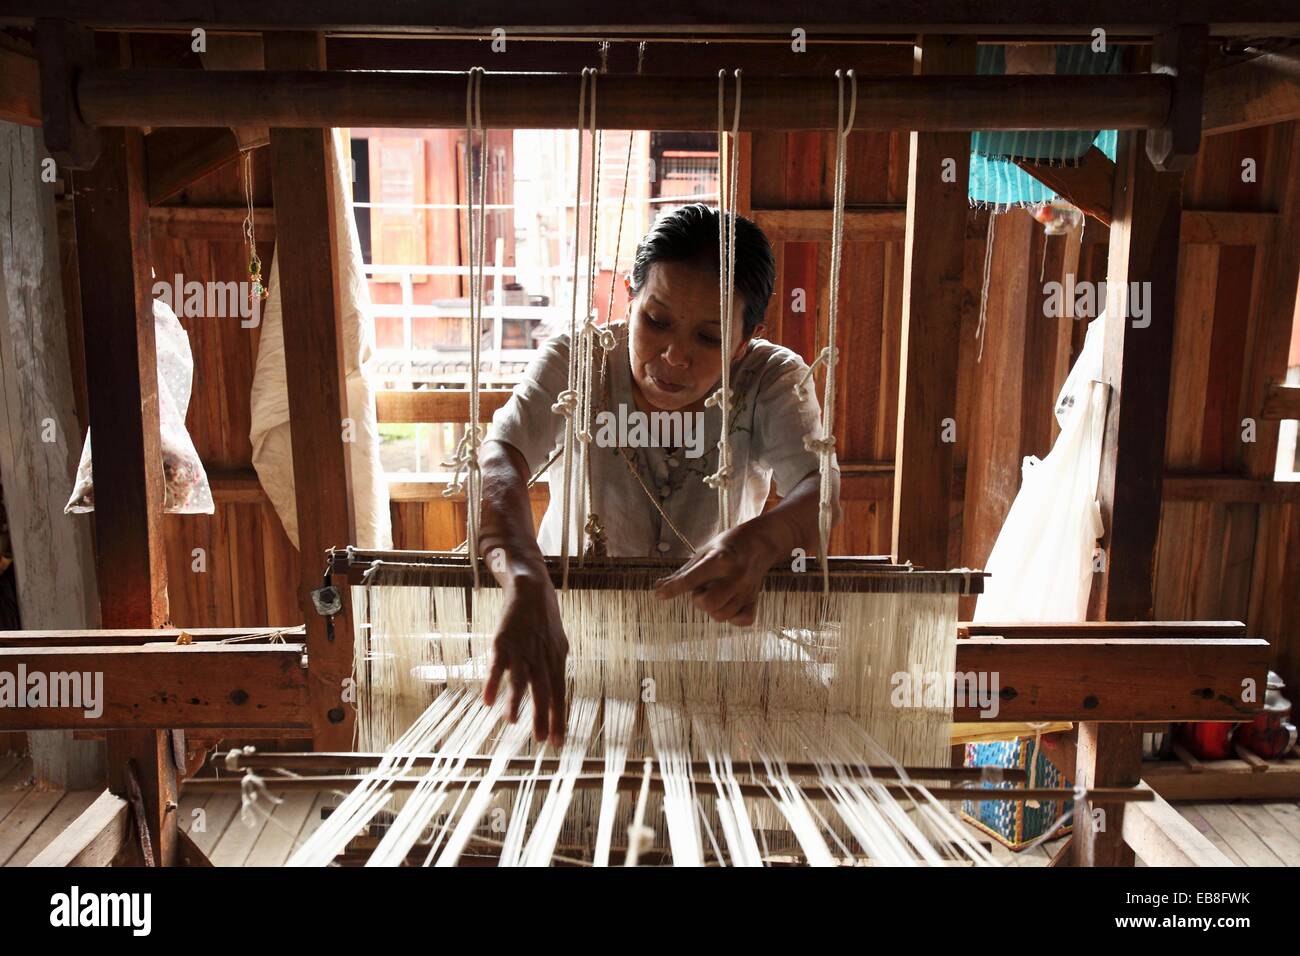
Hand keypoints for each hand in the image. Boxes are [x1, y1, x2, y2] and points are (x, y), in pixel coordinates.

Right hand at [483, 571, 568, 745]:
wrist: (531, 590)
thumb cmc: (545, 620)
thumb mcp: (558, 644)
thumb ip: (556, 668)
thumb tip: (557, 694)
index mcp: (556, 661)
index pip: (559, 695)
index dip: (558, 719)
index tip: (557, 742)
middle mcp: (541, 658)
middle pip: (543, 692)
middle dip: (542, 717)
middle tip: (541, 740)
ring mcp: (522, 651)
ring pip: (520, 681)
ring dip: (516, 702)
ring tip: (511, 722)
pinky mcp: (503, 643)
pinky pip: (497, 667)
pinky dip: (492, 683)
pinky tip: (488, 700)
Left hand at [653, 520, 779, 625]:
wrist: (760, 542)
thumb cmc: (727, 546)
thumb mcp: (703, 552)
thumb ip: (683, 573)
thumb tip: (658, 589)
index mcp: (720, 560)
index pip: (691, 580)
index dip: (673, 589)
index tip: (659, 595)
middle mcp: (735, 577)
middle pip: (708, 604)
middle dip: (699, 600)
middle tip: (702, 588)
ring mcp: (747, 590)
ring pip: (722, 615)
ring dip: (713, 608)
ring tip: (716, 592)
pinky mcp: (755, 599)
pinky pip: (742, 620)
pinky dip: (733, 617)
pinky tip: (728, 604)